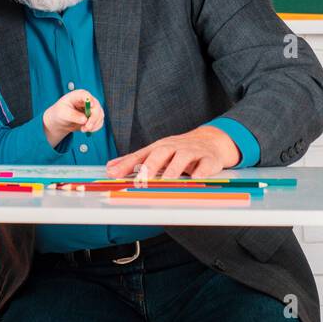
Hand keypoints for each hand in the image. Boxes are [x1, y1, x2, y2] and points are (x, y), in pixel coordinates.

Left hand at [42, 89, 103, 145]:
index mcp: (79, 95)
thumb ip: (73, 115)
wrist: (61, 120)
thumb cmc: (60, 112)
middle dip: (93, 119)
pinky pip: (100, 122)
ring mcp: (93, 108)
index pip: (86, 95)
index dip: (89, 100)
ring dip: (93, 125)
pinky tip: (87, 129)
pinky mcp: (95, 116)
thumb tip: (85, 119)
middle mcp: (88, 100)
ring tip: (83, 130)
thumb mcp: (63, 113)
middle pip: (96, 107)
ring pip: (100, 116)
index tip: (91, 105)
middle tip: (87, 128)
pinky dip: (95, 128)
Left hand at [105, 125, 238, 179]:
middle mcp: (174, 147)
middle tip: (141, 179)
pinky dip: (201, 172)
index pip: (141, 155)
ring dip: (174, 169)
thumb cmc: (179, 149)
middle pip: (161, 152)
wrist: (211, 141)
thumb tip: (110, 167)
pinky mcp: (209, 159)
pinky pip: (205, 164)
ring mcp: (192, 152)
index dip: (127, 164)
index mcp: (160, 147)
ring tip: (167, 180)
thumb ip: (134, 161)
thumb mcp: (156, 152)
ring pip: (182, 157)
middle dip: (150, 165)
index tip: (113, 174)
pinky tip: (195, 179)